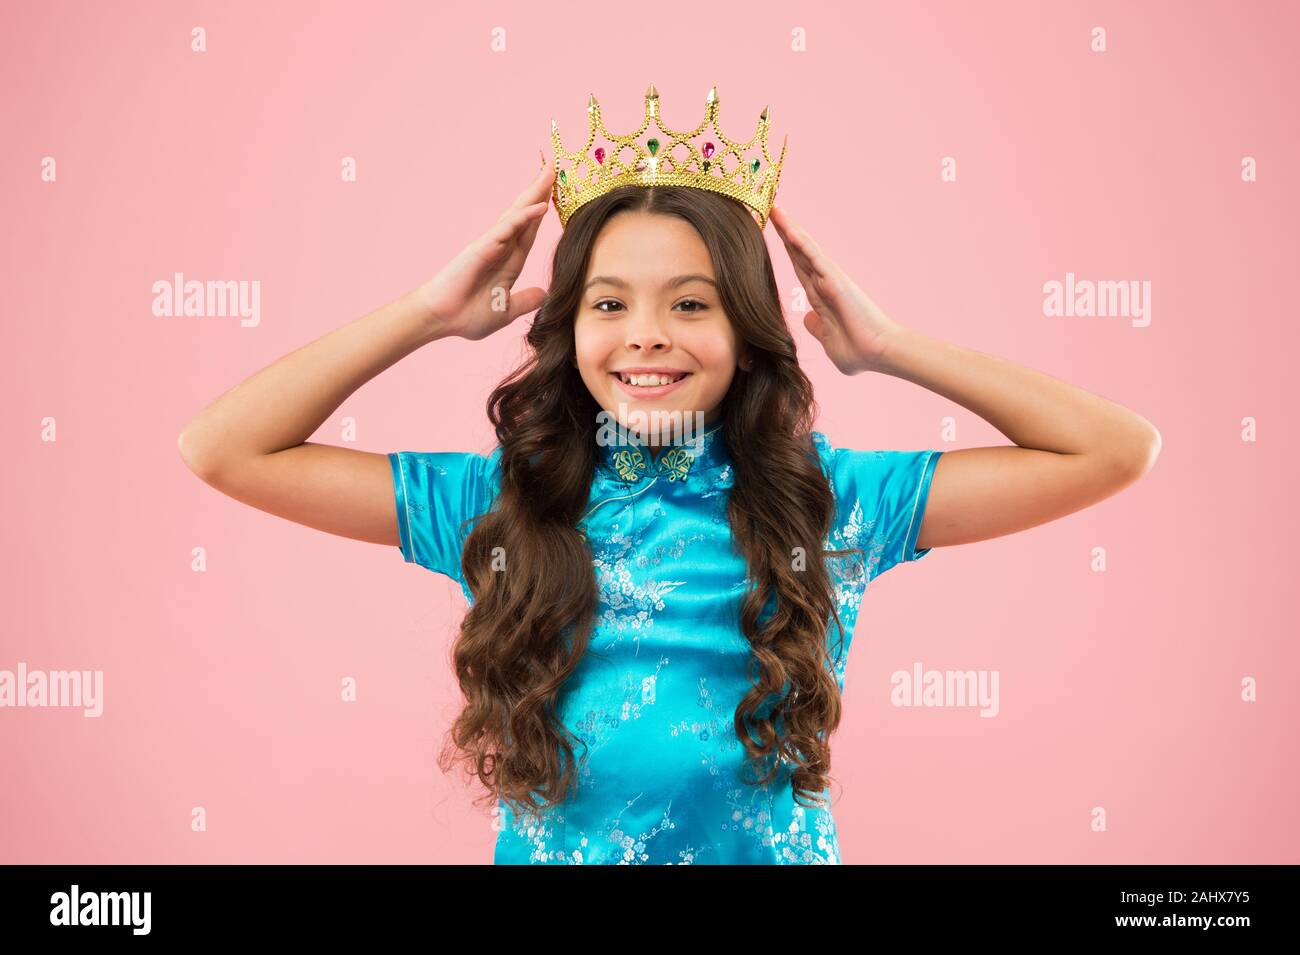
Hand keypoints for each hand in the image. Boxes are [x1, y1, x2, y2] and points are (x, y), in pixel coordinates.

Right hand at [415, 152, 553, 340]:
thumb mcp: (506, 310)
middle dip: (541, 189)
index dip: (543, 209)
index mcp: (510, 261)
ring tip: (550, 170)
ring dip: (535, 192)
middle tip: (554, 165)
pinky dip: (525, 216)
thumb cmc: (467, 316)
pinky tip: (541, 205)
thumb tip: (544, 295)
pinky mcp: (483, 247)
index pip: (530, 229)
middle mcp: (502, 247)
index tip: (556, 191)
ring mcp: (493, 244)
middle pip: (526, 212)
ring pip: (519, 212)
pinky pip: (509, 228)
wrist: (443, 319)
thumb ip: (525, 301)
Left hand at [768, 204, 904, 374]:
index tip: (773, 233)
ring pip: (806, 249)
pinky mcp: (836, 282)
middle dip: (785, 231)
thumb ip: (817, 328)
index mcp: (820, 296)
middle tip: (770, 209)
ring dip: (790, 230)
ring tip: (775, 209)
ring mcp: (830, 280)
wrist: (878, 354)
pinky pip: (816, 259)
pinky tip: (790, 231)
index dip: (786, 250)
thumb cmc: (858, 351)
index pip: (798, 267)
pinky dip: (803, 245)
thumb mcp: (828, 340)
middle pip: (799, 252)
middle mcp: (824, 283)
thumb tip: (809, 318)